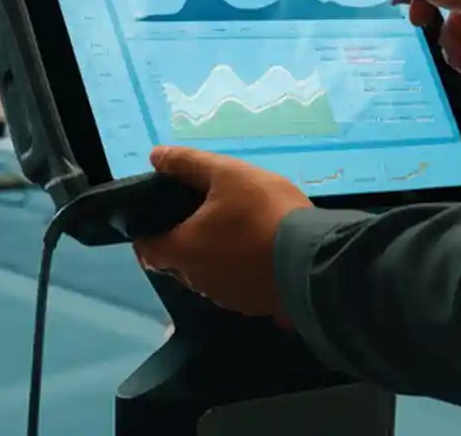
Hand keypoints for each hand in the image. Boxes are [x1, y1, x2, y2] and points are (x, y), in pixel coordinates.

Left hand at [132, 146, 313, 318]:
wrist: (314, 259)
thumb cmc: (263, 213)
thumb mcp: (227, 174)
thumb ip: (189, 164)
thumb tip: (155, 155)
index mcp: (182, 250)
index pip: (146, 249)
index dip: (148, 231)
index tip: (162, 215)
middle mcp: (197, 281)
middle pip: (178, 261)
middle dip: (186, 240)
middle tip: (205, 213)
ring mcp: (226, 297)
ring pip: (208, 274)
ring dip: (215, 255)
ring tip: (237, 229)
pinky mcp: (254, 305)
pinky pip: (237, 284)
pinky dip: (240, 269)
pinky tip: (260, 250)